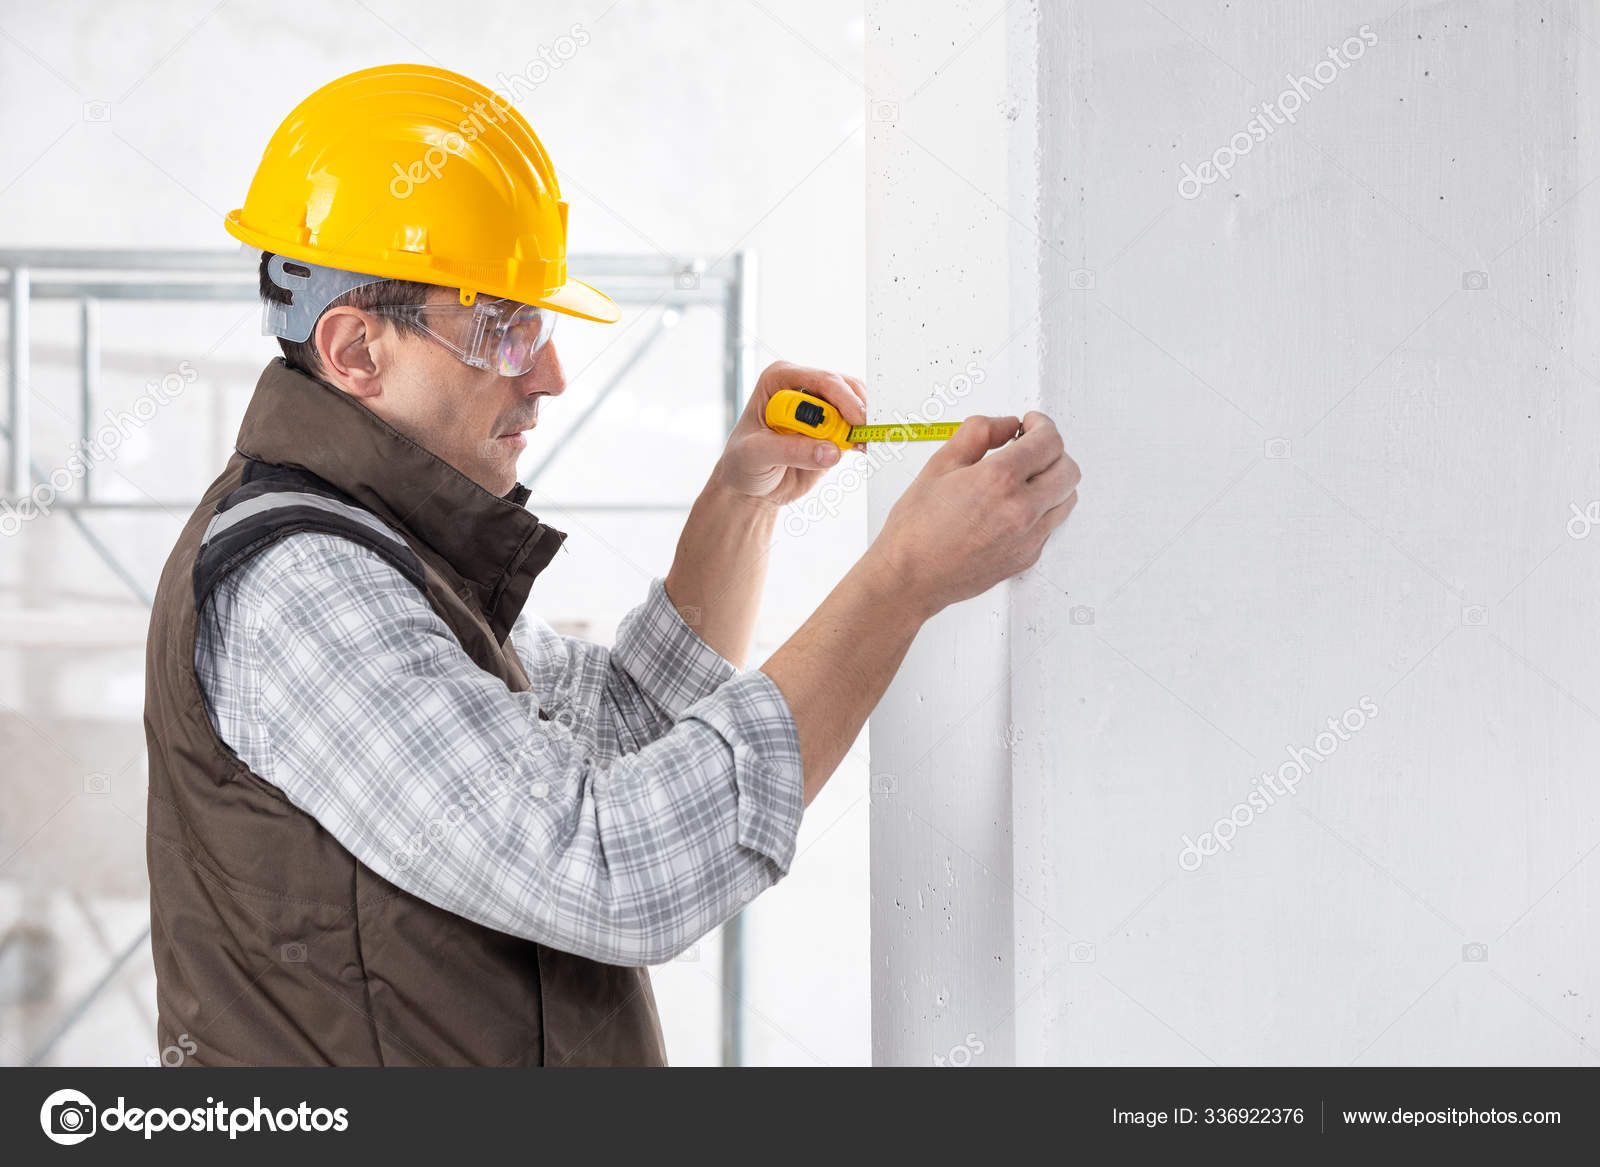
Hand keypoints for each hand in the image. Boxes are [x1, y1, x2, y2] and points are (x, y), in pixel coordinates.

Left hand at [710, 360, 867, 506]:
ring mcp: (821, 408)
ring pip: (856, 404)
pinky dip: (864, 437)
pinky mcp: (833, 428)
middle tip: (868, 434)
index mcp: (779, 380)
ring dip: (865, 424)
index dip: (842, 398)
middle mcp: (803, 388)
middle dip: (859, 411)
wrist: (751, 487)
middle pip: (844, 389)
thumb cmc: (743, 462)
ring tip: (868, 444)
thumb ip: (790, 451)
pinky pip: (856, 427)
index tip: (856, 420)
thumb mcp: (755, 454)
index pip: (819, 380)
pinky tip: (865, 449)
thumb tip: (830, 452)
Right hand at [869, 411, 1079, 618]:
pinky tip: (1014, 505)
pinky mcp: (1028, 557)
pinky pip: (1052, 523)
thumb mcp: (939, 464)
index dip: (1043, 425)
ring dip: (1053, 480)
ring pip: (1067, 497)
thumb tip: (1006, 424)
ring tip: (1025, 477)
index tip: (1032, 423)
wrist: (910, 578)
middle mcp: (1021, 510)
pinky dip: (1042, 507)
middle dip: (1053, 451)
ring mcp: (1029, 538)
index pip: (1049, 442)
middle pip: (1068, 469)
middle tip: (1030, 446)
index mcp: (999, 481)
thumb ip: (978, 433)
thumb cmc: (916, 529)